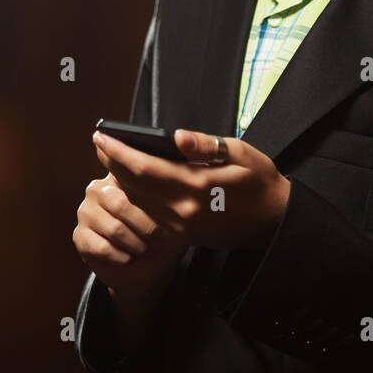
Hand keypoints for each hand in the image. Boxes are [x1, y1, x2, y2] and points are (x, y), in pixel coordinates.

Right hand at [73, 171, 186, 302]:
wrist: (141, 268)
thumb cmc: (157, 232)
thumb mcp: (166, 212)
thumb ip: (165, 195)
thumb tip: (176, 187)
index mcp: (119, 174)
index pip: (132, 179)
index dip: (154, 199)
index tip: (171, 216)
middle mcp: (97, 189)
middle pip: (122, 205)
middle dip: (147, 227)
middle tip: (161, 240)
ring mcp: (85, 212)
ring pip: (115, 229)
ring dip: (137, 245)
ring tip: (149, 250)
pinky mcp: (80, 236)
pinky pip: (103, 248)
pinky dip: (123, 257)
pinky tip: (131, 258)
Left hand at [93, 127, 290, 250]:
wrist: (273, 220)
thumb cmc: (259, 181)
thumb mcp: (239, 153)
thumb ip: (206, 145)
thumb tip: (176, 137)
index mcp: (196, 186)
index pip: (144, 168)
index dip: (118, 152)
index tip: (101, 137)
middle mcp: (183, 210)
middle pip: (134, 186)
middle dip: (113, 164)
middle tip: (99, 144)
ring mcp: (182, 226)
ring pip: (139, 203)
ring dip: (121, 181)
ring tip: (110, 160)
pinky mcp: (183, 235)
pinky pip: (150, 215)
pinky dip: (136, 197)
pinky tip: (131, 183)